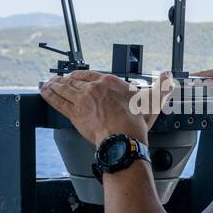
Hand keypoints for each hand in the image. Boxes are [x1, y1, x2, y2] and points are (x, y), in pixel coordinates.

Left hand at [40, 70, 163, 144]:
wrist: (123, 138)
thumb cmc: (136, 122)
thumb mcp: (153, 101)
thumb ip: (162, 87)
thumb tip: (169, 77)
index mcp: (109, 82)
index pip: (90, 74)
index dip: (81, 75)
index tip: (77, 76)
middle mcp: (93, 88)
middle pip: (75, 80)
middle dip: (65, 79)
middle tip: (58, 79)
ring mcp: (82, 100)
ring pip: (64, 89)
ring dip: (54, 84)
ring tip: (47, 83)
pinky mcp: (74, 113)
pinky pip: (58, 101)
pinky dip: (49, 95)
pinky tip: (43, 91)